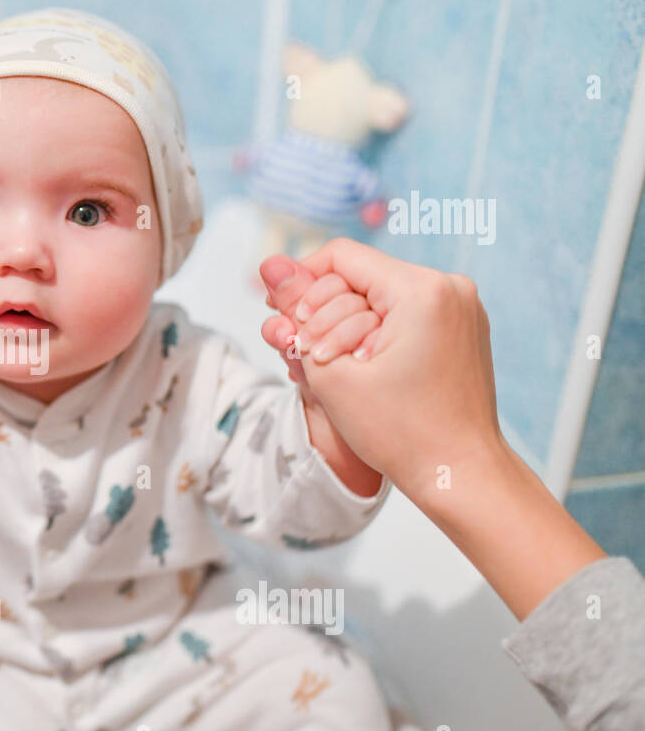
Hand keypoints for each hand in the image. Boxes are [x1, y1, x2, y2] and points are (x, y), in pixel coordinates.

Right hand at [258, 238, 503, 500]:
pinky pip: (403, 313)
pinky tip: (361, 367)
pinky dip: (373, 334)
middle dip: (323, 313)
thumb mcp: (333, 371)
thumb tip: (269, 266)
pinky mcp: (461, 327)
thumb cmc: (403, 433)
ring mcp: (460, 308)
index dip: (301, 284)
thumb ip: (297, 312)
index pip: (342, 257)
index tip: (283, 317)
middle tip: (303, 353)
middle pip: (360, 276)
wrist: (460, 474)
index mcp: (422, 291)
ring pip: (379, 297)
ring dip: (345, 326)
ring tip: (333, 367)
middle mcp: (449, 288)